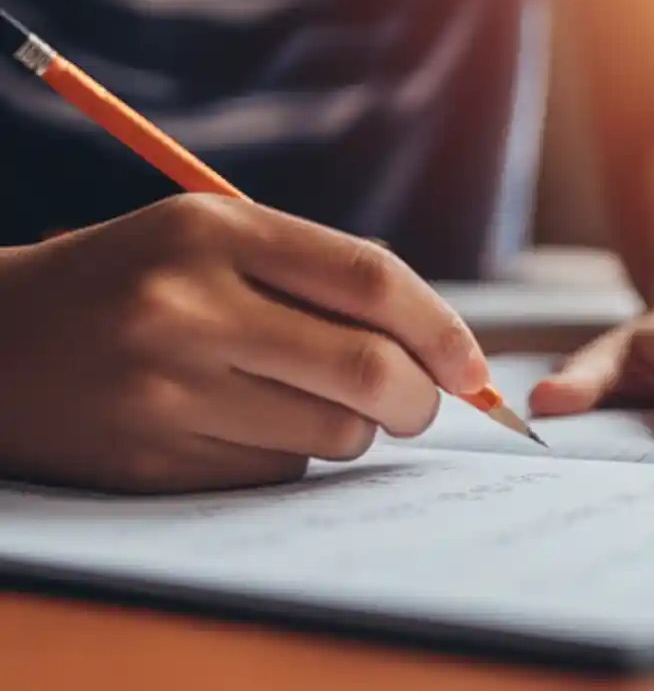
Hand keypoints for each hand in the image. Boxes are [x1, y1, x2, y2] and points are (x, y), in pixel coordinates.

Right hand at [0, 194, 487, 492]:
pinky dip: (294, 453)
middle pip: (367, 367)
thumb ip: (321, 277)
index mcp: (212, 231)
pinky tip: (246, 424)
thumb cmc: (132, 281)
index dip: (442, 328)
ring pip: (334, 431)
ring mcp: (166, 389)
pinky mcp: (152, 460)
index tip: (473, 367)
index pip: (370, 280)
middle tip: (419, 402)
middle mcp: (188, 306)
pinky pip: (279, 469)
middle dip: (420, 397)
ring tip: (312, 402)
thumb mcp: (212, 238)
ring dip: (355, 428)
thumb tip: (442, 351)